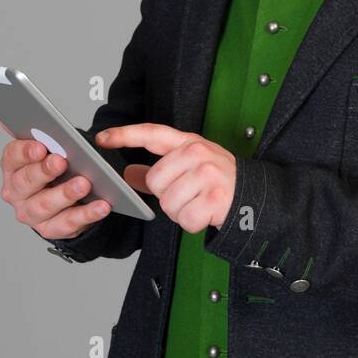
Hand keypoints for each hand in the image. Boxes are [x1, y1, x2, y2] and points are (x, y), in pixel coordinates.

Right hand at [0, 126, 111, 240]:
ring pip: (44, 205)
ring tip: (84, 184)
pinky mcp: (50, 229)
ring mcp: (31, 213)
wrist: (64, 199)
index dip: (25, 152)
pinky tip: (102, 205)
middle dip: (43, 171)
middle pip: (25, 182)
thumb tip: (13, 114)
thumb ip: (34, 132)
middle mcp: (16, 192)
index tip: (40, 146)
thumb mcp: (47, 147)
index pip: (12, 157)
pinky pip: (68, 224)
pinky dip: (86, 214)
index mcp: (12, 167)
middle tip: (61, 161)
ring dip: (65, 194)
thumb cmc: (55, 167)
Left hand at [95, 124, 234, 233]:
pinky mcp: (215, 197)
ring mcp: (209, 174)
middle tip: (188, 194)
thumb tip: (128, 174)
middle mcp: (198, 153)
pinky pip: (185, 219)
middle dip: (167, 195)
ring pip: (168, 203)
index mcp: (189, 143)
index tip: (102, 139)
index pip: (152, 133)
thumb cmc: (218, 182)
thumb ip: (157, 172)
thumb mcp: (190, 168)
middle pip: (155, 181)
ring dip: (180, 212)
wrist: (255, 197)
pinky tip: (206, 214)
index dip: (125, 134)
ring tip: (198, 204)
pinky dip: (193, 223)